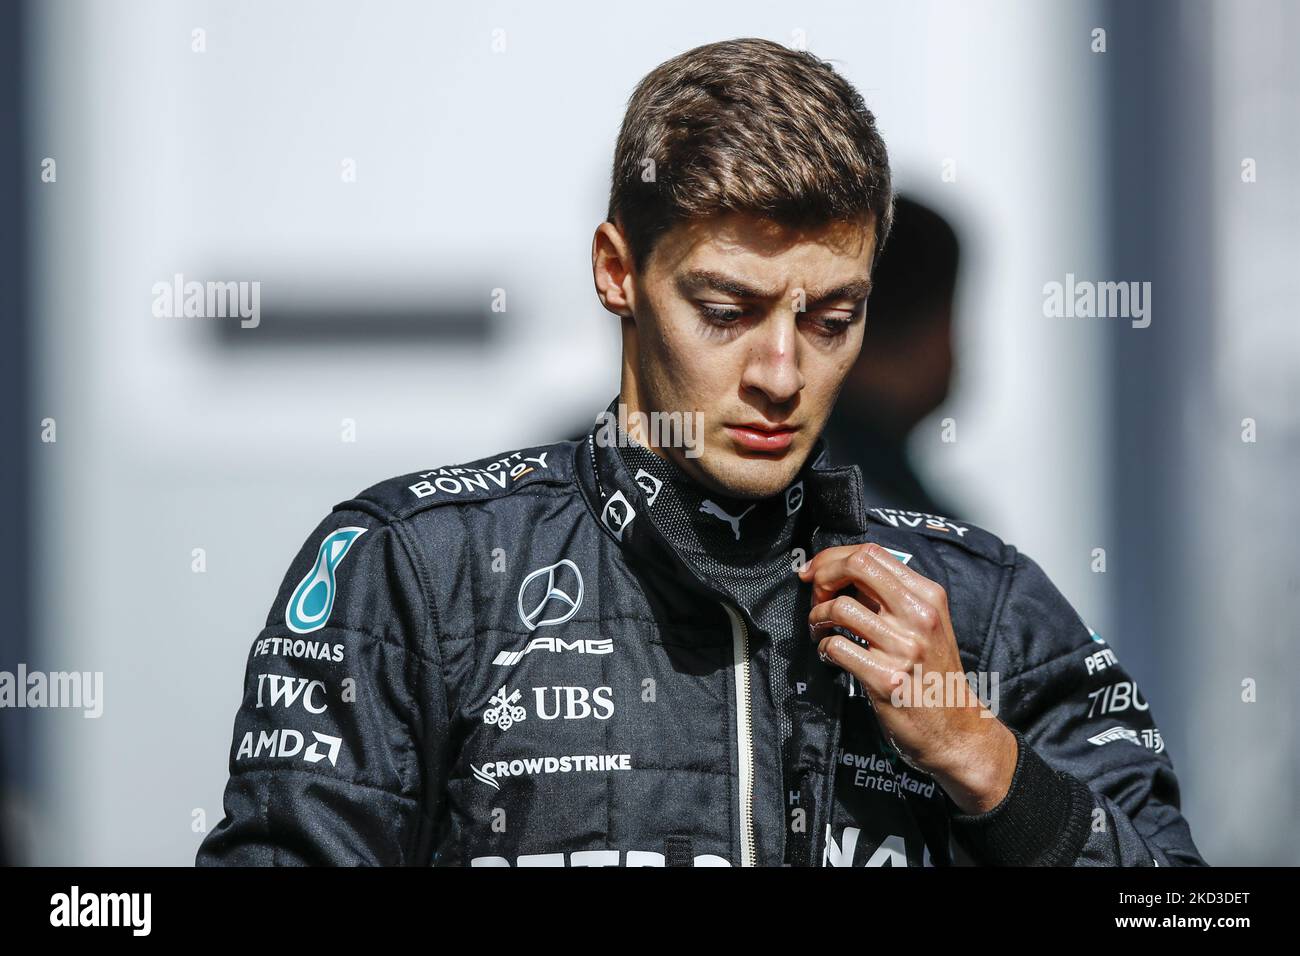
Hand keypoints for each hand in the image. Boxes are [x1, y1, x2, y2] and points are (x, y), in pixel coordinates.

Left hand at [798, 542, 1017, 813]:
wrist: (957, 730)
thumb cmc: (934, 674)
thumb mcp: (926, 624)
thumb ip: (890, 597)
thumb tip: (842, 573)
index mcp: (928, 596)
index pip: (872, 553)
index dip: (834, 557)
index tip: (816, 572)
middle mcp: (918, 617)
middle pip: (856, 567)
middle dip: (823, 577)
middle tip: (816, 596)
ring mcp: (903, 648)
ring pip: (840, 608)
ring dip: (818, 617)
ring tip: (821, 630)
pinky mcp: (886, 680)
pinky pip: (837, 648)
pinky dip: (824, 648)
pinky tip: (830, 655)